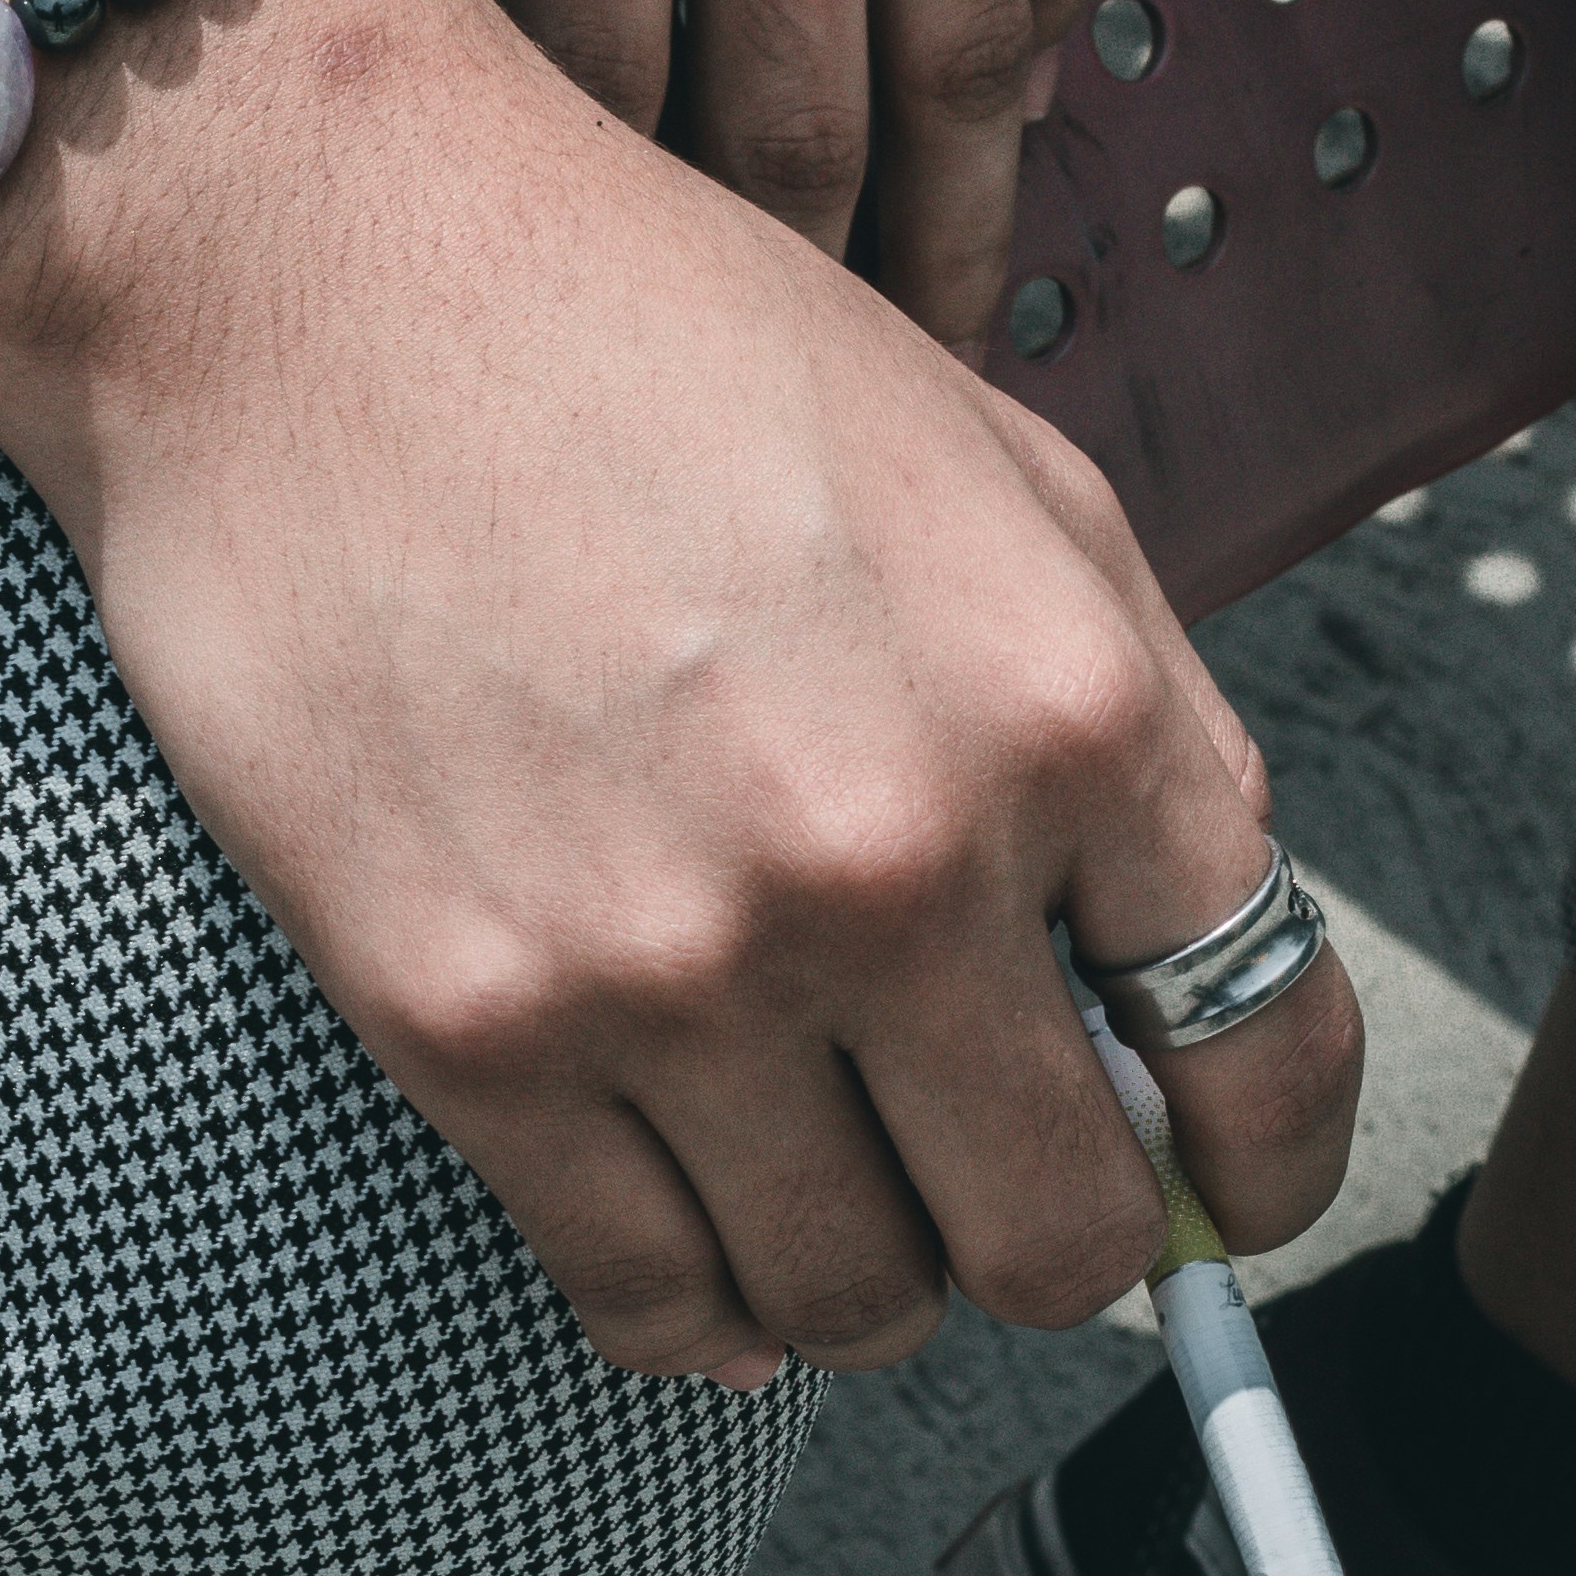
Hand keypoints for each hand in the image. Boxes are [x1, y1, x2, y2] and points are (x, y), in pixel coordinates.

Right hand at [0, 0, 1361, 1384]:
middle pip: (1061, 1243)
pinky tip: (690, 1207)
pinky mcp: (470, 1024)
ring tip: (819, 1163)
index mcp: (1067, 705)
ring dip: (865, 1270)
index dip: (1256, 1167)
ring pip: (855, 1304)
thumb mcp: (998, 474)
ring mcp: (676, 961)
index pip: (1260, 1060)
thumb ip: (1133, 739)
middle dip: (1053, 1233)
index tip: (1217, 1196)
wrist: (315, 270)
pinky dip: (694, 1302)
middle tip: (983, 1166)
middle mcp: (895, 857)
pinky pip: (646, 1299)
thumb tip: (1172, 1026)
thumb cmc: (663, 350)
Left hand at [292, 0, 1147, 349]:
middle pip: (794, 109)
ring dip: (941, 233)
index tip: (561, 360)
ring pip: (964, 55)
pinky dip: (1031, 51)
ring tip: (915, 374)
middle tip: (743, 453)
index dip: (586, 235)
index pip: (594, 57)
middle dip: (770, 308)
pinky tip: (1004, 135)